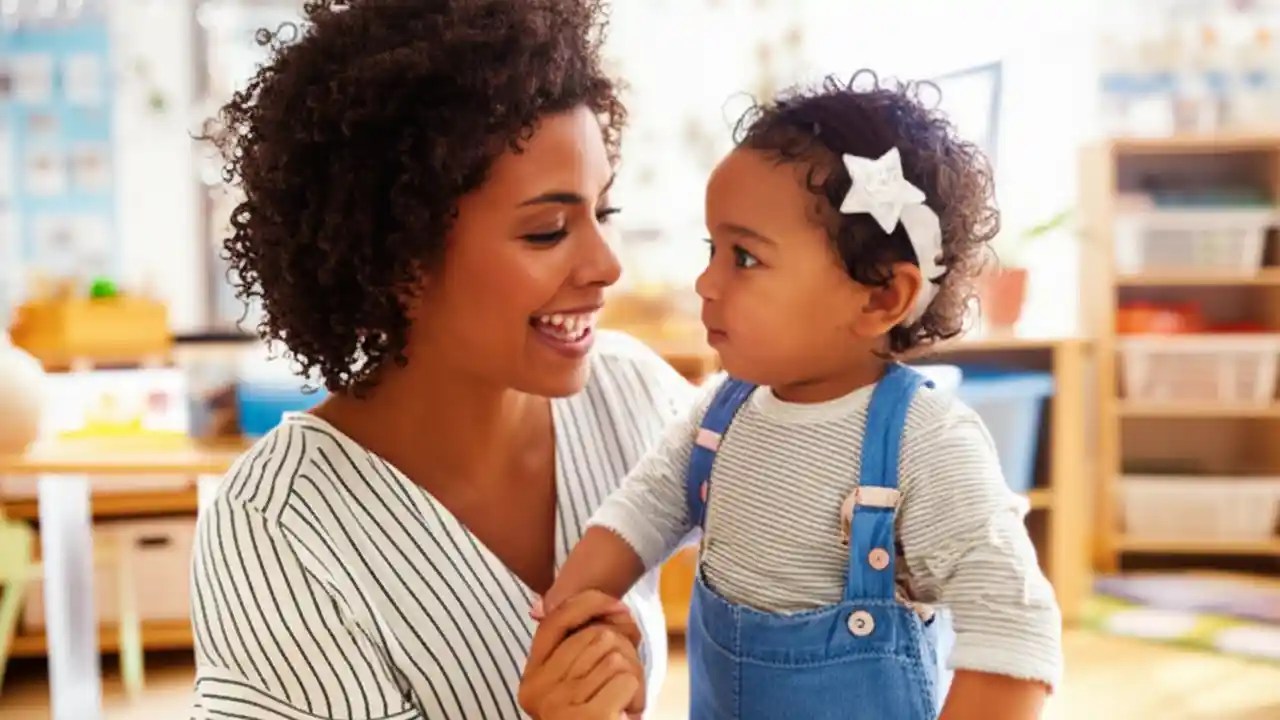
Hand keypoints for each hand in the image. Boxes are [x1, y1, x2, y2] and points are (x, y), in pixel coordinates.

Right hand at [519, 590, 646, 718]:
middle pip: (596, 636)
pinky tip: (626, 713)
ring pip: (615, 656)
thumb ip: (570, 646)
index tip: (620, 609)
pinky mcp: (590, 718)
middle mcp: (538, 691)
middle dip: (623, 652)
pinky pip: (627, 680)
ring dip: (632, 677)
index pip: (554, 620)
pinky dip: (637, 695)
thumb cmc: (596, 716)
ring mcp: (560, 706)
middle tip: (621, 683)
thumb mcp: (577, 681)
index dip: (589, 603)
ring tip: (621, 702)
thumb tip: (544, 603)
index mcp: (532, 678)